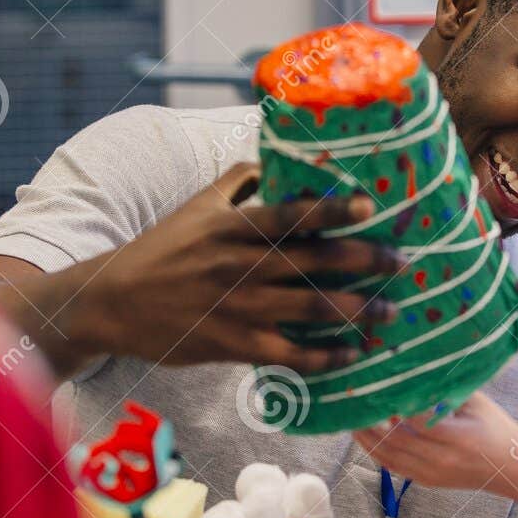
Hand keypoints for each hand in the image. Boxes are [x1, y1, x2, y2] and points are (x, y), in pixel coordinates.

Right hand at [81, 162, 406, 372]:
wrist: (114, 303)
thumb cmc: (161, 250)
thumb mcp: (195, 207)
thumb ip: (238, 183)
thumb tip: (276, 160)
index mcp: (233, 227)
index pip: (290, 213)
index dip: (333, 211)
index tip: (370, 207)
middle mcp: (240, 264)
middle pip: (314, 261)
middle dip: (365, 262)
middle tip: (403, 263)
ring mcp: (239, 307)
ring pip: (311, 307)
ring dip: (357, 311)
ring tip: (390, 311)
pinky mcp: (234, 345)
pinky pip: (290, 354)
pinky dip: (324, 357)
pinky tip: (352, 355)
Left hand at [352, 392, 517, 508]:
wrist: (512, 469)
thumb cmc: (496, 428)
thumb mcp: (476, 402)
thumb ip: (446, 390)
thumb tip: (416, 369)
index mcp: (459, 437)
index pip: (416, 422)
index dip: (394, 406)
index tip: (378, 387)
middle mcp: (443, 460)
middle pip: (395, 442)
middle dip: (371, 423)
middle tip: (354, 401)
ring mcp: (433, 475)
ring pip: (389, 458)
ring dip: (367, 439)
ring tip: (352, 418)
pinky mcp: (427, 482)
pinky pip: (395, 467)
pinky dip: (377, 452)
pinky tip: (366, 436)